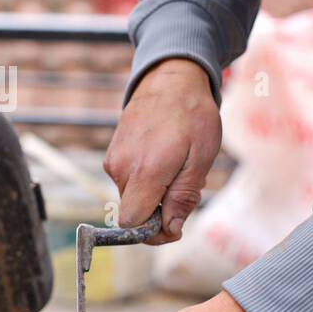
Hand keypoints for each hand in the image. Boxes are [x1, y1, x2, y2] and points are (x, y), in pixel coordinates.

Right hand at [106, 58, 221, 243]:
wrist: (170, 79)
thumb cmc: (192, 116)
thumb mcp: (201, 159)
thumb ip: (183, 197)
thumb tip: (170, 230)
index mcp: (145, 172)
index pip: (132, 223)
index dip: (153, 231)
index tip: (174, 221)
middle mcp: (121, 169)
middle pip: (133, 213)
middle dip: (158, 211)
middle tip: (184, 186)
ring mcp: (113, 160)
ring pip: (131, 197)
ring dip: (153, 194)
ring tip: (175, 166)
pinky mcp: (112, 154)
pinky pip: (127, 181)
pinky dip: (145, 180)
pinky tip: (163, 158)